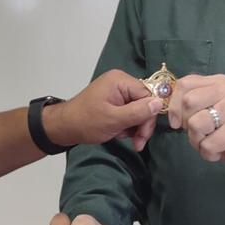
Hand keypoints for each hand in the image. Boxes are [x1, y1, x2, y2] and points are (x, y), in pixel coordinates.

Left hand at [44, 70, 158, 151]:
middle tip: (136, 143)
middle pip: (144, 103)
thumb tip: (160, 104)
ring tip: (122, 136)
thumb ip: (138, 112)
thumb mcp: (114, 119)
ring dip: (133, 127)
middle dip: (141, 124)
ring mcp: (116, 91)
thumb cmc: (86, 122)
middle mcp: (120, 82)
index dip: (148, 117)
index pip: (148, 96)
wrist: (64, 127)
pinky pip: (129, 111)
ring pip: (138, 110)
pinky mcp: (113, 100)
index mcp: (120, 80)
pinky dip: (126, 125)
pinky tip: (118, 133)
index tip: (142, 136)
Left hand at [165, 74, 224, 178]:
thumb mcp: (209, 113)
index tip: (175, 123)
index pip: (184, 84)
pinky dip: (209, 153)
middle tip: (200, 134)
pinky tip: (221, 150)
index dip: (173, 105)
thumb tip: (163, 103)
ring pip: (196, 123)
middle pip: (188, 102)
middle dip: (186, 125)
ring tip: (211, 143)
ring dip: (198, 141)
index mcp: (219, 82)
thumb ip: (192, 105)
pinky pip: (209, 143)